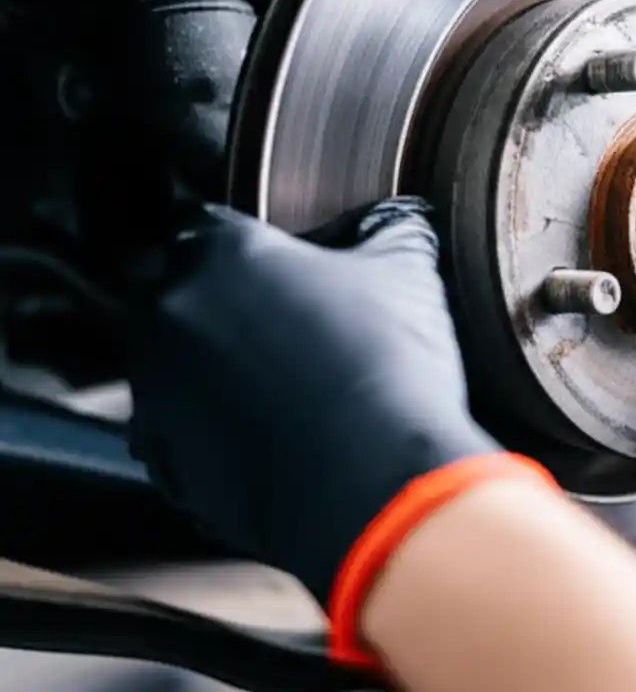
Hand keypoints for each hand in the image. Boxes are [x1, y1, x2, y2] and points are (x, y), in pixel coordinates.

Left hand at [128, 197, 499, 601]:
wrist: (373, 482)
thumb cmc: (386, 373)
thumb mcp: (408, 273)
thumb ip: (389, 230)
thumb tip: (395, 223)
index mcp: (222, 253)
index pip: (211, 225)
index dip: (254, 247)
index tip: (283, 268)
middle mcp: (170, 316)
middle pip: (181, 294)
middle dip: (226, 307)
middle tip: (289, 329)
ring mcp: (157, 392)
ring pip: (175, 366)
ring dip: (217, 372)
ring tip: (290, 392)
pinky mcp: (166, 461)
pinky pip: (181, 436)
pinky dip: (216, 436)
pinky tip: (277, 441)